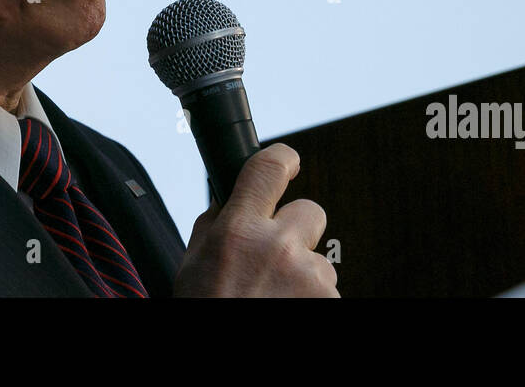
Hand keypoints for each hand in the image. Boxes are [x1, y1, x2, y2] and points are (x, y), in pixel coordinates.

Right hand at [172, 144, 338, 296]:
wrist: (221, 370)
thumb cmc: (204, 312)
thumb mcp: (192, 265)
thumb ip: (214, 225)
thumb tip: (229, 200)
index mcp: (239, 230)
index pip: (268, 167)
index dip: (282, 158)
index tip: (287, 162)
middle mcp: (279, 247)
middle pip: (310, 212)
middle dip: (297, 232)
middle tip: (275, 260)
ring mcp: (310, 278)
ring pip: (319, 260)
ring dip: (303, 276)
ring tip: (274, 301)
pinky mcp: (331, 303)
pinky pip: (327, 291)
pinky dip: (311, 302)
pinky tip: (285, 312)